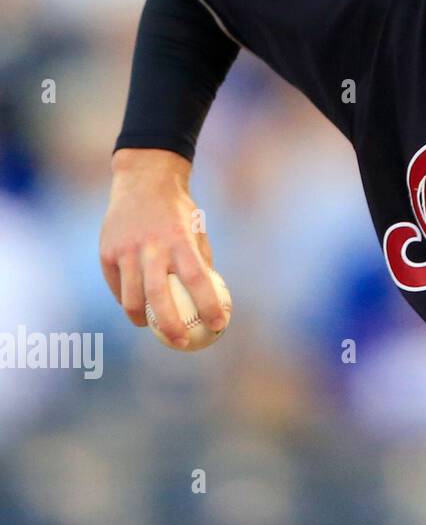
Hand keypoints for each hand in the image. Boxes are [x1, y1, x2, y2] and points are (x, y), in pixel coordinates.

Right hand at [99, 149, 227, 346]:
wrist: (142, 181)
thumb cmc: (178, 211)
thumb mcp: (197, 230)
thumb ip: (200, 261)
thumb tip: (211, 297)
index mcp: (180, 241)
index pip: (198, 280)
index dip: (209, 306)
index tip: (219, 325)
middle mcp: (151, 247)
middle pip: (159, 298)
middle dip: (171, 327)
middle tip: (183, 342)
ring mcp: (125, 250)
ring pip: (132, 298)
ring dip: (142, 318)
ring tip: (152, 328)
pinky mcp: (107, 252)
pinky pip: (117, 285)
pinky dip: (127, 299)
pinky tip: (135, 307)